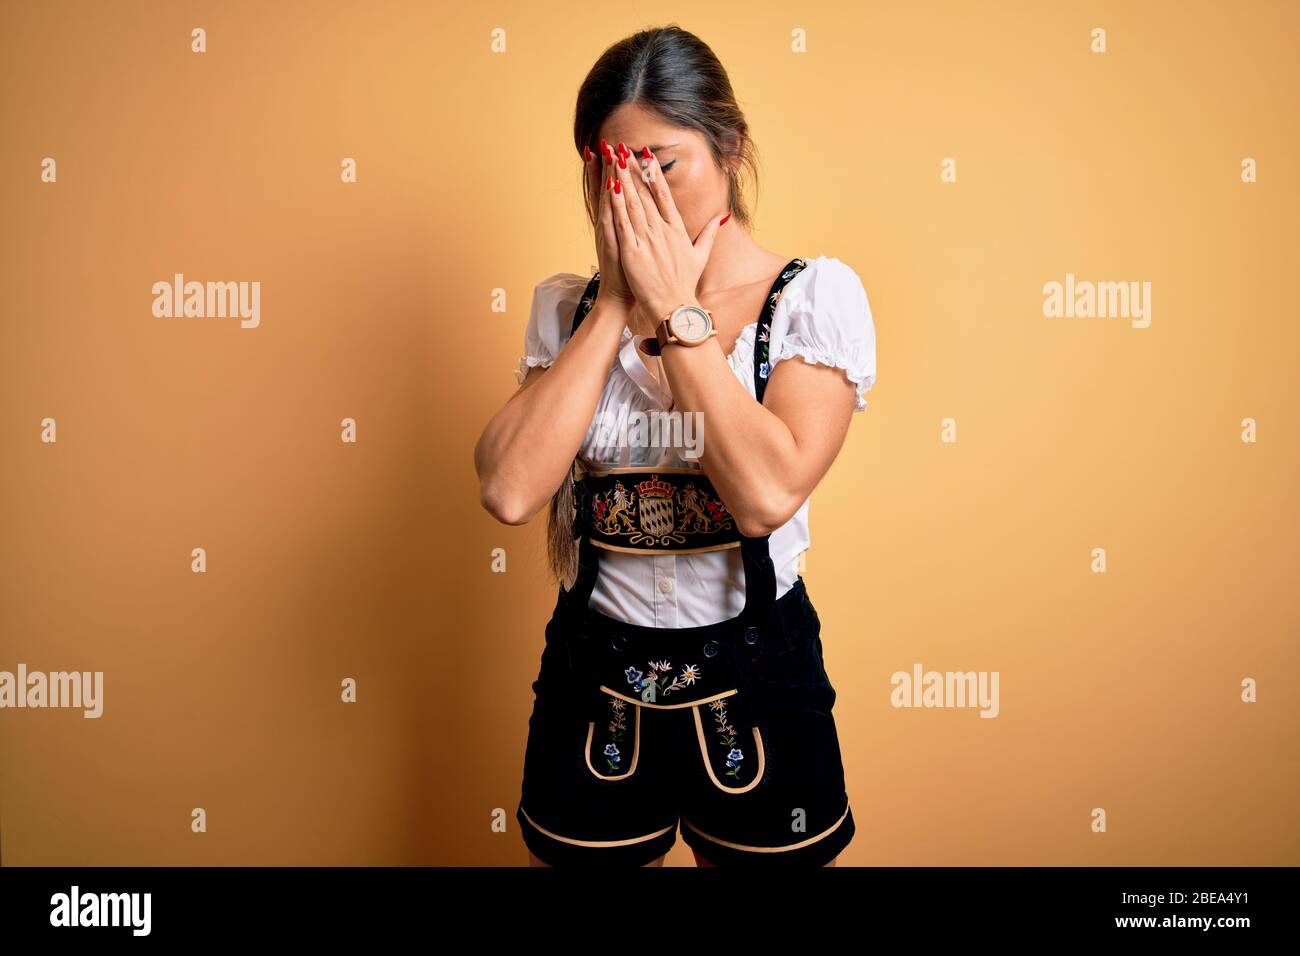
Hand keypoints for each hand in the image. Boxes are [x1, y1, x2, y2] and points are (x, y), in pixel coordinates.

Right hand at [586, 141, 636, 310]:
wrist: (621, 296)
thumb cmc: (633, 272)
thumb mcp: (638, 246)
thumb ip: (644, 229)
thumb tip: (652, 217)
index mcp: (619, 223)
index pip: (616, 191)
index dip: (615, 171)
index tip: (616, 151)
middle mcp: (610, 223)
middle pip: (607, 188)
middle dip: (608, 165)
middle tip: (606, 142)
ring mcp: (608, 230)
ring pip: (606, 197)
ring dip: (606, 174)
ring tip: (604, 152)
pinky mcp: (610, 241)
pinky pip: (609, 216)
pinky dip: (609, 199)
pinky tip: (610, 182)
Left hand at [606, 142, 728, 321]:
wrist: (675, 306)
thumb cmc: (685, 283)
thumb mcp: (700, 256)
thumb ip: (709, 234)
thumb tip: (721, 217)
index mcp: (676, 229)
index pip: (664, 195)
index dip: (654, 173)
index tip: (647, 156)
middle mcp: (662, 230)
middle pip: (645, 193)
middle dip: (634, 169)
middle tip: (624, 147)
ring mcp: (647, 239)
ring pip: (632, 202)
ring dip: (622, 179)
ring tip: (615, 159)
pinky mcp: (632, 250)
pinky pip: (622, 221)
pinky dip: (616, 202)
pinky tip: (610, 185)